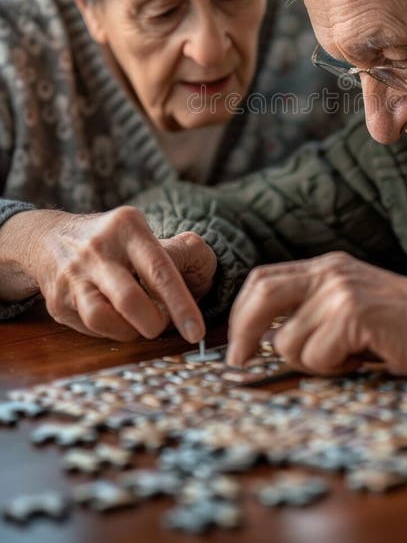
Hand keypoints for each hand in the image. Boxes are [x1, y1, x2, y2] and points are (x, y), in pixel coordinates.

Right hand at [0, 206, 216, 341]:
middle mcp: (98, 249)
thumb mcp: (141, 232)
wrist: (48, 239)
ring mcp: (73, 276)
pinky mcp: (58, 301)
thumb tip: (205, 271)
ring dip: (128, 330)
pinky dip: (110, 331)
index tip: (196, 332)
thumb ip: (178, 251)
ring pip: (103, 318)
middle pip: (130, 299)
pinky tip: (114, 318)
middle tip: (159, 324)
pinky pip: (89, 328)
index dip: (180, 304)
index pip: (158, 270)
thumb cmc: (112, 242)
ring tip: (135, 321)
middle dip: (153, 322)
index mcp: (127, 228)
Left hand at [227, 252, 406, 376]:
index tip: (237, 345)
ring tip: (346, 356)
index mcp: (326, 267)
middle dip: (243, 332)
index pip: (263, 279)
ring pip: (289, 340)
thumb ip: (313, 311)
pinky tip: (361, 358)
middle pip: (261, 295)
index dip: (241, 313)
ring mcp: (341, 291)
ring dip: (311, 362)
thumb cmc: (401, 327)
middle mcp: (329, 272)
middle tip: (241, 362)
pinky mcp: (354, 314)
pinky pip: (316, 355)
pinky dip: (333, 368)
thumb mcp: (350, 304)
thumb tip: (266, 340)